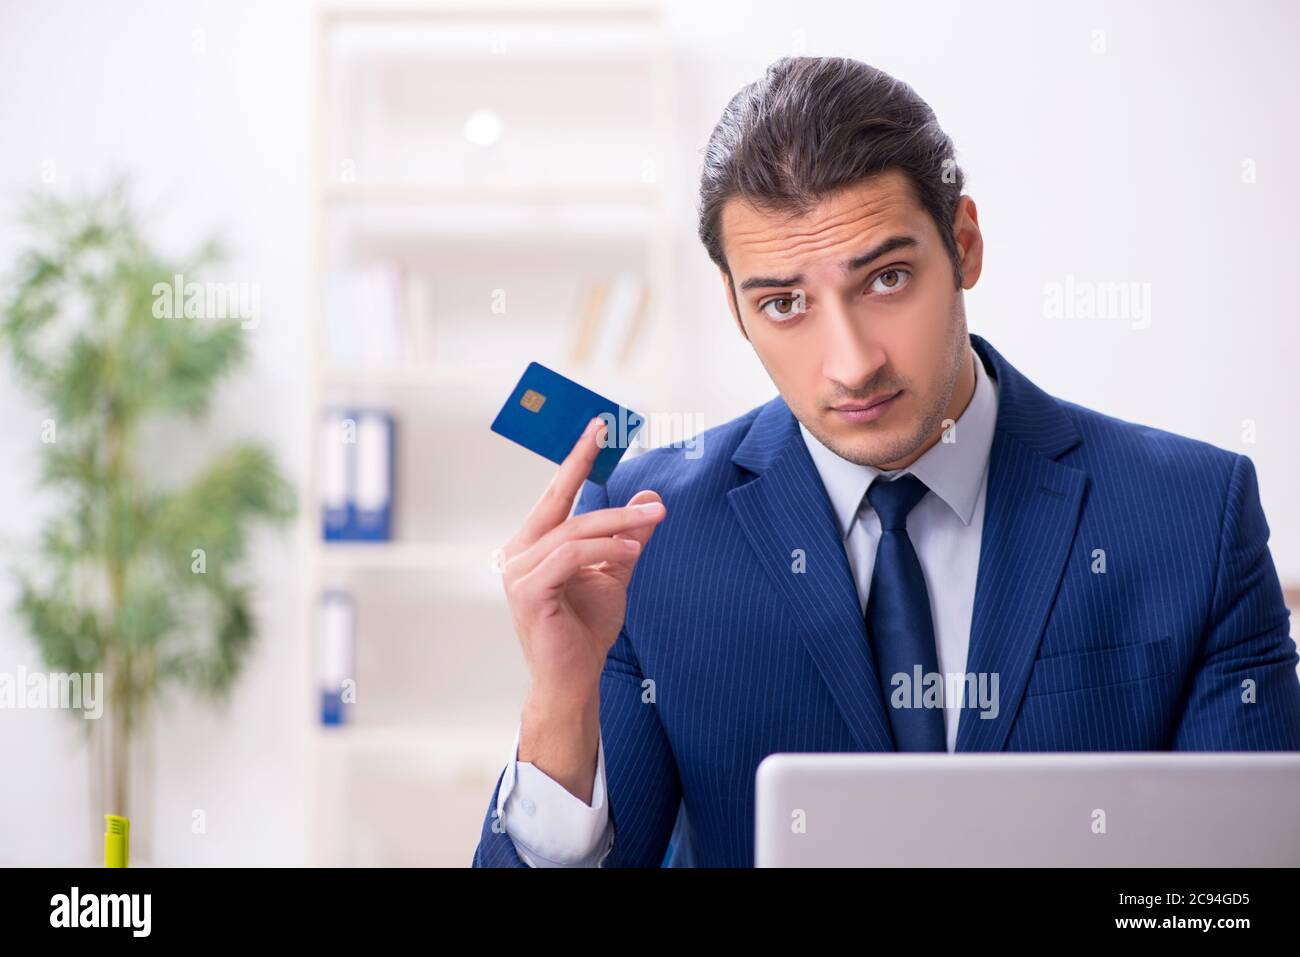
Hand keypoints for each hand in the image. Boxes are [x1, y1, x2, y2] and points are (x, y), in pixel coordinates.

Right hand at [500, 416, 665, 711]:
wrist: (574, 679)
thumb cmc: (586, 628)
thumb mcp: (615, 571)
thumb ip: (628, 535)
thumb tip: (651, 497)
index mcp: (533, 544)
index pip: (556, 494)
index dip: (575, 458)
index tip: (597, 426)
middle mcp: (518, 553)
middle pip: (562, 505)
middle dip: (590, 471)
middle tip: (616, 442)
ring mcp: (517, 572)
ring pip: (573, 531)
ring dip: (618, 521)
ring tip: (654, 519)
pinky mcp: (527, 591)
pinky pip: (570, 557)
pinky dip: (603, 548)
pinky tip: (629, 549)